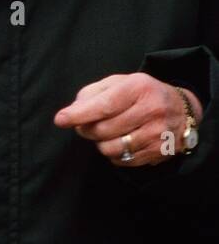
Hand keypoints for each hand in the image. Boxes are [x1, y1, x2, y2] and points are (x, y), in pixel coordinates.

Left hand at [54, 73, 203, 167]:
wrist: (182, 109)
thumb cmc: (141, 93)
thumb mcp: (119, 82)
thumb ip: (92, 93)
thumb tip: (72, 112)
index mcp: (139, 88)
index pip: (104, 105)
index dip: (79, 114)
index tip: (60, 120)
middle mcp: (152, 111)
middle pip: (104, 129)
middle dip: (86, 129)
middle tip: (85, 124)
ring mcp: (158, 134)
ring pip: (111, 148)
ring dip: (100, 143)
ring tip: (105, 133)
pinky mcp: (160, 152)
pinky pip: (123, 160)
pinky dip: (113, 154)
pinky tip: (120, 141)